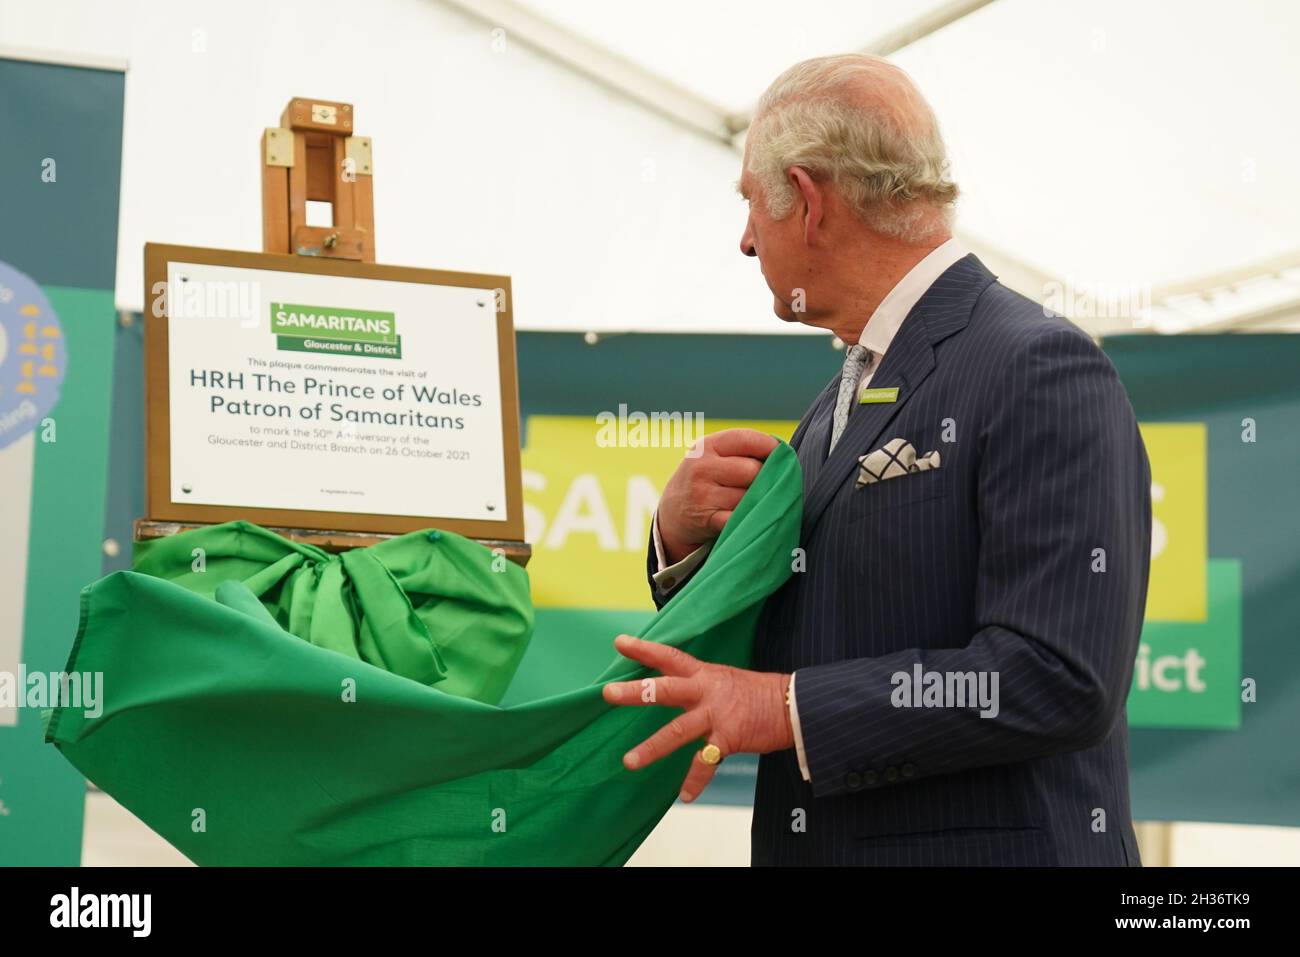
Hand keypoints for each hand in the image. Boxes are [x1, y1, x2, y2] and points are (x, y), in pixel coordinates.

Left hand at [602, 634, 792, 802]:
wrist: (792, 706)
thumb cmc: (757, 694)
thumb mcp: (724, 680)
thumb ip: (697, 685)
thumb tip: (671, 688)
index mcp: (704, 674)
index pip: (669, 657)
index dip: (644, 649)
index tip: (620, 642)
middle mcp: (706, 691)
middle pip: (665, 689)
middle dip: (636, 692)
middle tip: (608, 693)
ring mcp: (717, 714)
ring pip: (677, 731)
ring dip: (651, 748)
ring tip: (629, 762)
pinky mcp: (729, 737)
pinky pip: (706, 763)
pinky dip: (695, 781)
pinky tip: (683, 796)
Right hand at [657, 429, 778, 563]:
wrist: (673, 514)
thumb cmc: (705, 481)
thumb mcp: (712, 457)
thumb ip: (741, 451)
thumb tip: (784, 454)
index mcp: (706, 446)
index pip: (745, 439)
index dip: (769, 446)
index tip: (783, 455)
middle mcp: (701, 467)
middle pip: (752, 470)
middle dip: (763, 479)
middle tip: (761, 485)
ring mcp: (703, 494)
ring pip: (749, 496)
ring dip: (757, 501)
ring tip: (751, 502)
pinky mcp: (708, 520)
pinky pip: (742, 517)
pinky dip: (750, 519)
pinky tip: (748, 517)